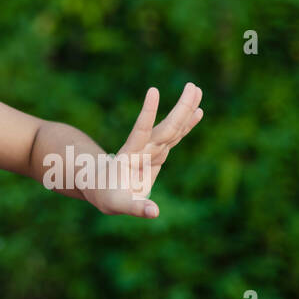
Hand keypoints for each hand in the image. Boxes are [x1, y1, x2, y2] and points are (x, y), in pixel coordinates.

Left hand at [94, 82, 203, 218]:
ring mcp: (151, 149)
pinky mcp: (159, 154)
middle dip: (179, 109)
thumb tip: (154, 212)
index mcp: (131, 156)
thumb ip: (135, 208)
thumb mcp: (116, 204)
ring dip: (184, 110)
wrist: (101, 187)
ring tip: (196, 89)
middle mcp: (143, 148)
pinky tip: (198, 111)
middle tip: (193, 86)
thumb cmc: (106, 195)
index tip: (153, 90)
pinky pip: (175, 136)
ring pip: (172, 128)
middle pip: (164, 127)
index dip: (147, 113)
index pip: (141, 131)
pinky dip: (187, 125)